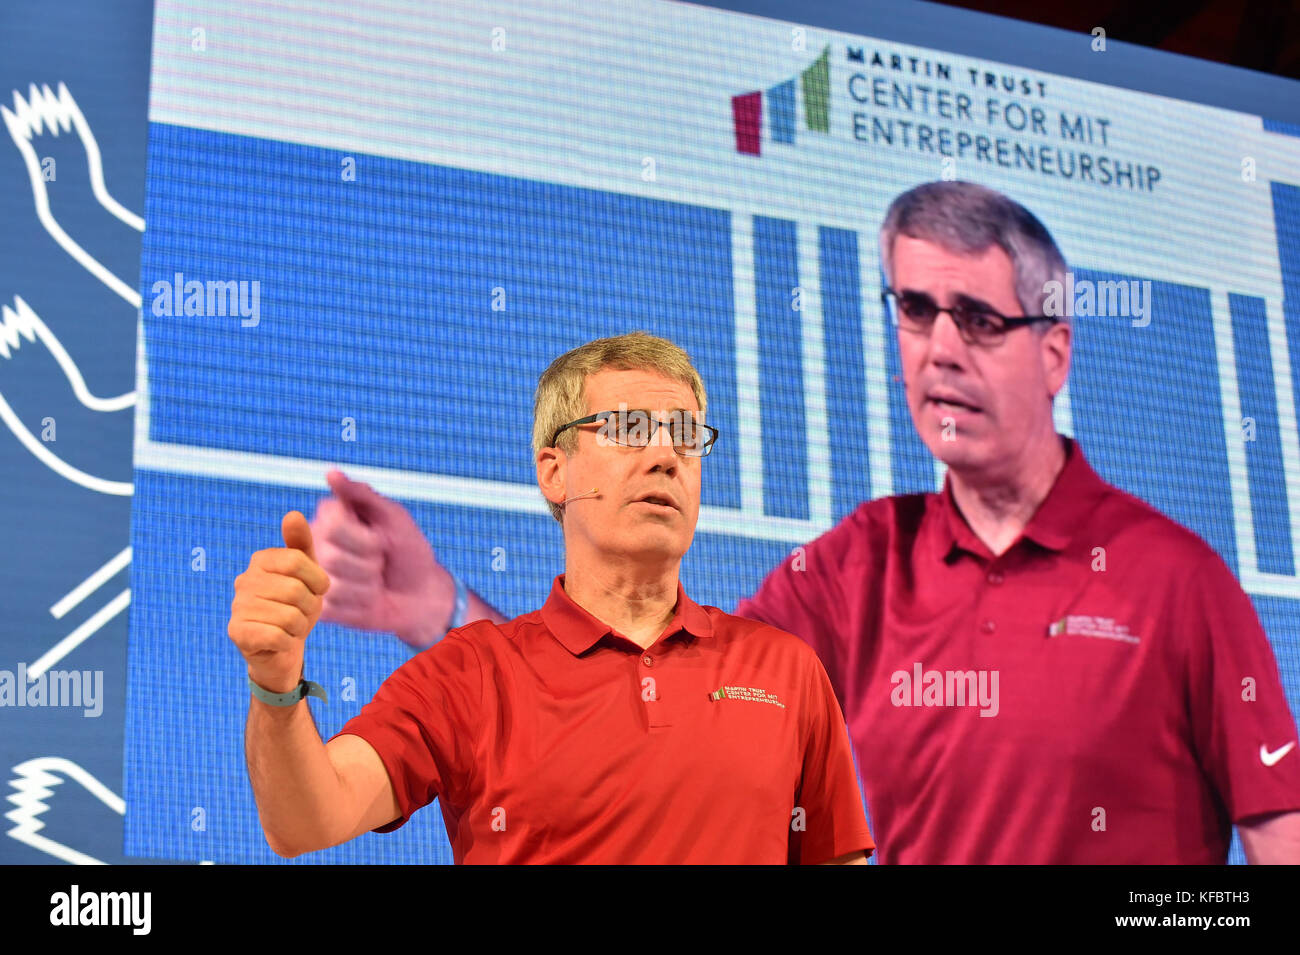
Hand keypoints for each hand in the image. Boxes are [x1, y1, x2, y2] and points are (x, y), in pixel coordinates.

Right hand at [228, 511, 330, 693]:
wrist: (281, 649)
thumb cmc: (297, 606)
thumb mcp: (308, 573)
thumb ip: (301, 544)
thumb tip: (292, 514)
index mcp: (261, 560)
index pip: (299, 561)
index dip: (317, 580)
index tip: (316, 590)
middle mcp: (244, 579)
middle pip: (296, 591)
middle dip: (310, 607)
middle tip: (302, 614)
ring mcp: (237, 606)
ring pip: (289, 616)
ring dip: (300, 627)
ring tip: (291, 627)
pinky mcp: (236, 632)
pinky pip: (278, 636)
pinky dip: (288, 642)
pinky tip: (280, 641)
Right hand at [310, 469, 453, 648]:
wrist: (422, 593)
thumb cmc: (409, 550)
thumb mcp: (394, 517)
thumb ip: (362, 495)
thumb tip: (331, 473)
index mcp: (330, 518)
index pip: (332, 526)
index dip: (366, 539)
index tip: (382, 539)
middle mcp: (316, 545)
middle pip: (332, 558)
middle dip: (369, 563)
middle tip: (380, 563)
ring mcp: (317, 576)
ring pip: (333, 586)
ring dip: (367, 587)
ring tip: (375, 582)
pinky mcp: (322, 607)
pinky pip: (332, 609)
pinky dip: (359, 606)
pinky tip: (367, 601)